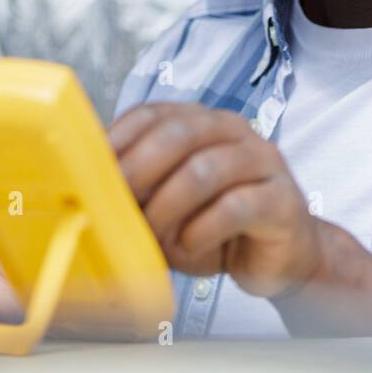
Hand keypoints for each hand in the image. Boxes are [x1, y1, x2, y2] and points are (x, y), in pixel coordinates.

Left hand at [109, 103, 326, 299]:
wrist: (282, 259)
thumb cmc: (218, 230)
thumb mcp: (168, 207)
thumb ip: (140, 190)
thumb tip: (90, 192)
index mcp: (203, 122)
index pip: (152, 113)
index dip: (117, 141)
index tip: (90, 174)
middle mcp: (235, 131)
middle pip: (178, 134)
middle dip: (137, 170)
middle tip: (115, 205)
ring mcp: (263, 161)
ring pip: (204, 170)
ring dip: (168, 208)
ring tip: (158, 238)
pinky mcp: (281, 199)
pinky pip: (234, 207)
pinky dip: (201, 232)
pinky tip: (192, 247)